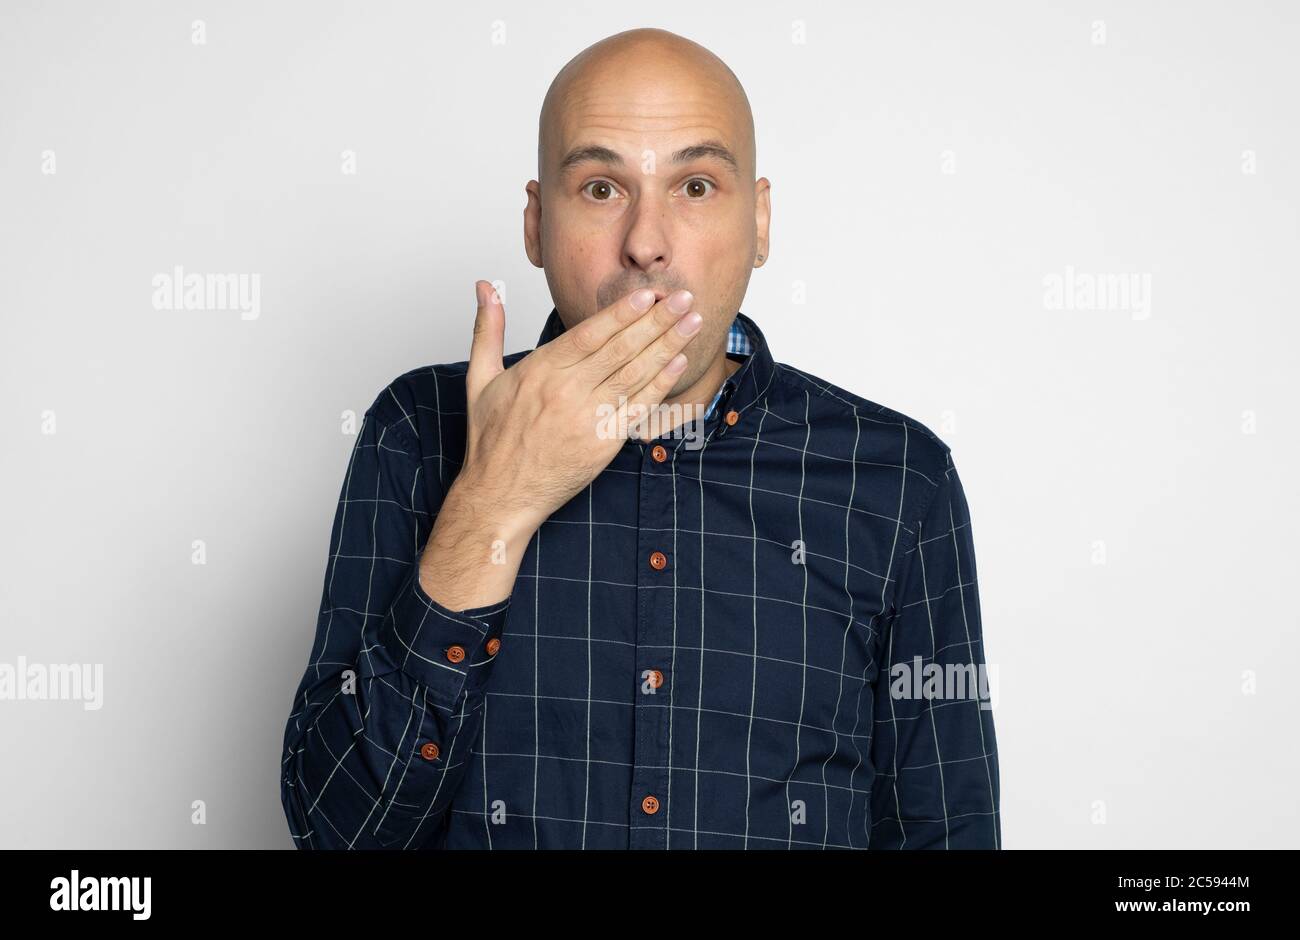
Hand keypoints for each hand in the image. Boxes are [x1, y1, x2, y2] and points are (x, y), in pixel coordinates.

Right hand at [457, 281, 703, 533]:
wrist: (500, 494)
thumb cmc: (492, 439)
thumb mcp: (480, 378)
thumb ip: (488, 328)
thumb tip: (485, 286)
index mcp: (541, 370)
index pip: (590, 333)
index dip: (622, 312)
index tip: (648, 294)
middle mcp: (567, 391)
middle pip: (621, 349)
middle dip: (657, 321)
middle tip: (684, 298)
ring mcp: (588, 418)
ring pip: (635, 374)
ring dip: (668, 346)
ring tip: (692, 323)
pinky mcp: (604, 443)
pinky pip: (639, 408)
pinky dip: (661, 384)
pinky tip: (679, 363)